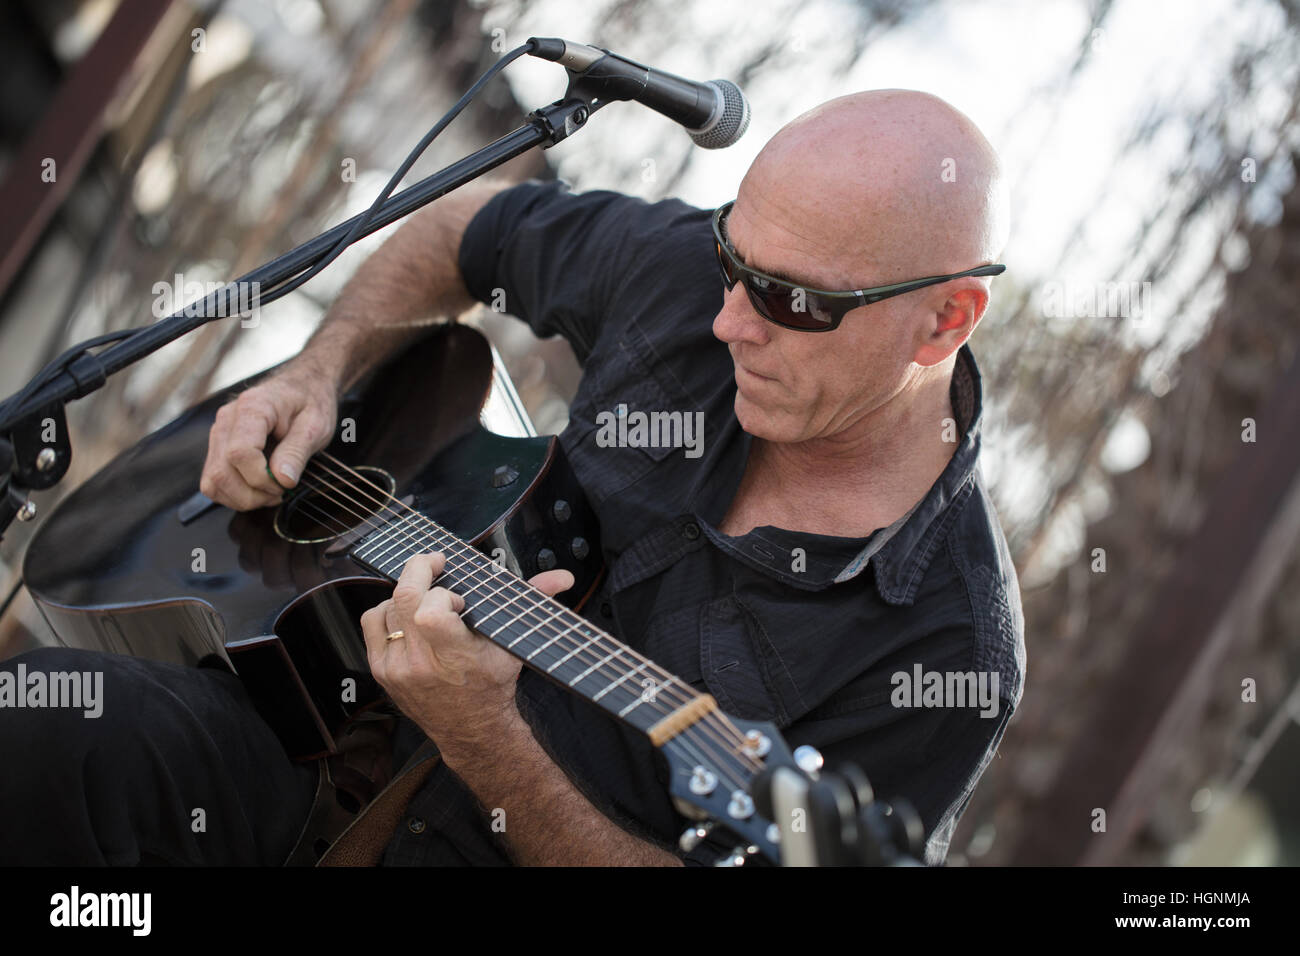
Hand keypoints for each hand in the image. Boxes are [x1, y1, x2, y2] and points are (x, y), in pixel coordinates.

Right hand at [199, 360, 337, 510]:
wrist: (303, 388)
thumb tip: (282, 479)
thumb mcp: (315, 425)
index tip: (285, 483)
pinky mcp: (219, 447)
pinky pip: (213, 482)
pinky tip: (258, 489)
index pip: (240, 453)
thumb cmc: (310, 402)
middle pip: (222, 473)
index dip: (261, 478)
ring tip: (271, 491)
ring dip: (242, 498)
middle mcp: (227, 420)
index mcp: (253, 408)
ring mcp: (219, 434)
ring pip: (212, 482)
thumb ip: (297, 452)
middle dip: (253, 494)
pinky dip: (234, 495)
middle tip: (281, 491)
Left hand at [361, 552, 573, 758]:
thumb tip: (563, 577)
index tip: (457, 596)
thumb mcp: (512, 644)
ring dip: (406, 593)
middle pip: (404, 599)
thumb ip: (534, 602)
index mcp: (454, 657)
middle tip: (434, 564)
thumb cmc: (492, 684)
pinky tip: (409, 616)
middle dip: (419, 569)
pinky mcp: (380, 670)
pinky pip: (373, 622)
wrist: (470, 728)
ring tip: (426, 599)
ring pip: (386, 606)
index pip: (430, 612)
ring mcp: (396, 667)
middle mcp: (421, 663)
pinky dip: (389, 610)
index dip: (443, 593)